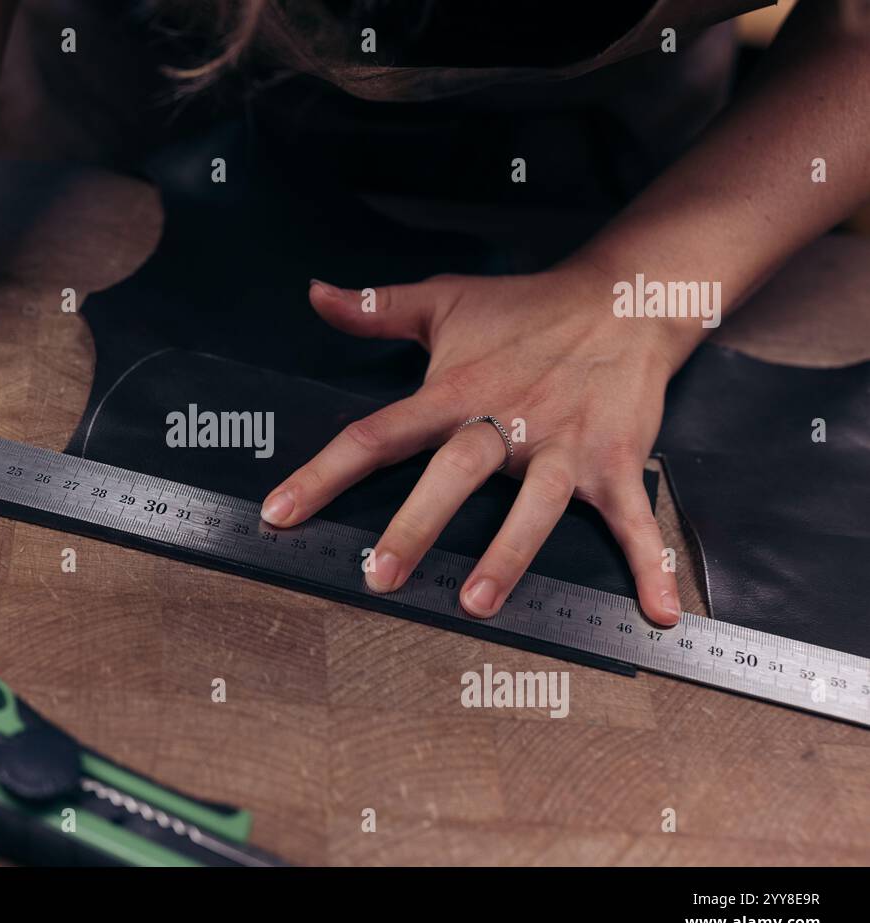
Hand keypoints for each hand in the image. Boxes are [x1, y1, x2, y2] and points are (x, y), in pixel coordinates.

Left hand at [260, 264, 683, 626]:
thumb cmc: (524, 310)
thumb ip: (377, 308)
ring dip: (508, 552)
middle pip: (453, 473)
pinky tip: (657, 611)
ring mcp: (563, 445)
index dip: (324, 473)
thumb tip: (315, 294)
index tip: (280, 513)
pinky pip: (633, 517)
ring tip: (477, 601)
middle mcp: (504, 421)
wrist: (624, 298)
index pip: (376, 433)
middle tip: (380, 575)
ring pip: (534, 503)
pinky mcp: (615, 461)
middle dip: (416, 524)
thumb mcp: (445, 301)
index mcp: (454, 393)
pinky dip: (649, 562)